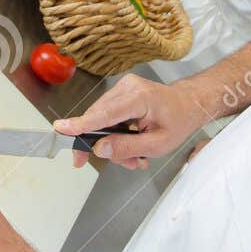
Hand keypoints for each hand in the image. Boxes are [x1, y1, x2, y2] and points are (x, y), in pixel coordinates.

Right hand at [54, 73, 209, 170]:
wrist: (188, 104)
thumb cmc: (179, 121)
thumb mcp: (158, 144)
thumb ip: (127, 147)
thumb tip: (99, 149)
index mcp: (139, 97)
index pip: (105, 114)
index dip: (82, 124)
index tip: (62, 130)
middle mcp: (127, 88)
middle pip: (98, 119)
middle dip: (103, 145)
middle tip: (121, 163)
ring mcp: (122, 88)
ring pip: (100, 120)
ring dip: (111, 142)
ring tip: (133, 157)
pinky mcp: (120, 93)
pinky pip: (106, 116)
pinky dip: (114, 134)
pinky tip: (130, 145)